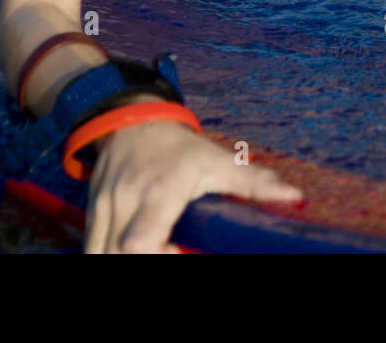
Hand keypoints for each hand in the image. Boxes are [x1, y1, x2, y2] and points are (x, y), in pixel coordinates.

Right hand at [83, 117, 303, 253]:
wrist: (130, 121)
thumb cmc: (180, 147)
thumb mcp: (217, 160)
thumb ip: (253, 183)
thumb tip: (293, 198)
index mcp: (161, 189)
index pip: (142, 240)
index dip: (158, 257)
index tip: (178, 254)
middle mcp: (127, 200)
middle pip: (119, 253)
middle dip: (144, 263)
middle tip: (172, 252)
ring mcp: (105, 209)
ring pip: (100, 253)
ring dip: (123, 261)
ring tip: (157, 251)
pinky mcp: (91, 215)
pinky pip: (92, 249)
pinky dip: (108, 256)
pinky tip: (132, 253)